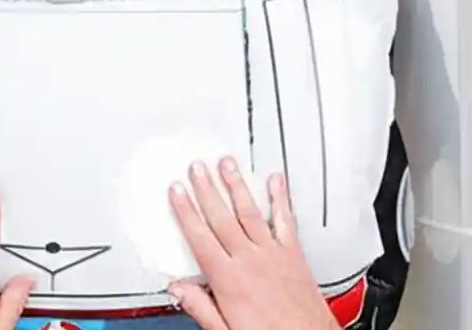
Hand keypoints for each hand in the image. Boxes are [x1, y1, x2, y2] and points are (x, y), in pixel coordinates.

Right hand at [167, 159, 340, 329]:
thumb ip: (201, 307)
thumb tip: (179, 289)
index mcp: (229, 280)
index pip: (200, 237)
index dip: (186, 211)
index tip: (177, 192)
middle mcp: (250, 261)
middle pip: (222, 218)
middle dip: (207, 190)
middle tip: (197, 167)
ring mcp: (273, 254)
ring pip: (249, 212)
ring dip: (236, 185)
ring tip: (227, 164)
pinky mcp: (294, 254)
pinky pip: (285, 220)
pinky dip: (280, 198)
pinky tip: (275, 181)